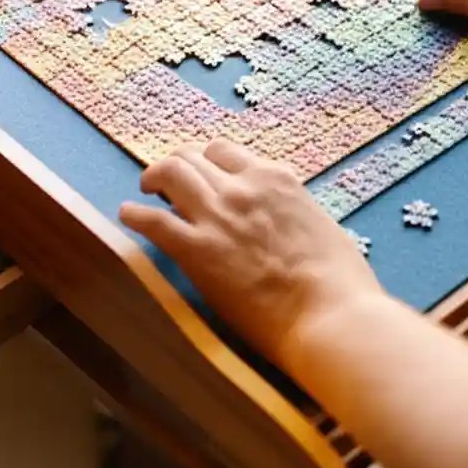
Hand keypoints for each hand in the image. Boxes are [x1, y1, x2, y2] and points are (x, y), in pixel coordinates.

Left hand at [118, 140, 380, 370]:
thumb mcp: (320, 227)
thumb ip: (291, 213)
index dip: (208, 161)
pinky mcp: (197, 250)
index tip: (203, 174)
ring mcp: (217, 216)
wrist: (331, 316)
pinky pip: (153, 220)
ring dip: (153, 178)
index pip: (226, 152)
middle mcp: (243, 187)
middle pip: (192, 157)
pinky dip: (135, 214)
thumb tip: (282, 220)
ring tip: (146, 190)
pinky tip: (127, 215)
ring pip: (169, 174)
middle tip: (168, 183)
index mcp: (276, 180)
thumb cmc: (340, 283)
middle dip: (177, 166)